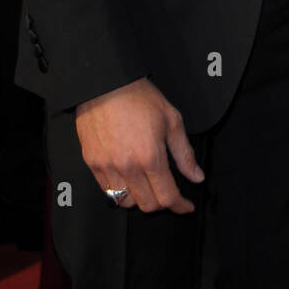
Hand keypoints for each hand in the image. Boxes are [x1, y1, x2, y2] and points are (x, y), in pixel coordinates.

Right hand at [76, 77, 203, 213]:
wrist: (106, 83)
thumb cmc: (139, 97)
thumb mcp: (172, 120)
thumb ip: (184, 153)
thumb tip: (196, 176)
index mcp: (150, 156)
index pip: (167, 197)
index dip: (180, 206)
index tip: (185, 206)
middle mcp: (127, 166)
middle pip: (147, 205)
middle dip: (162, 204)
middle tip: (168, 193)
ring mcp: (106, 167)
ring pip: (125, 202)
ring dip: (139, 199)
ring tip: (147, 185)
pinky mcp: (91, 163)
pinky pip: (107, 190)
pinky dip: (120, 190)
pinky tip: (128, 177)